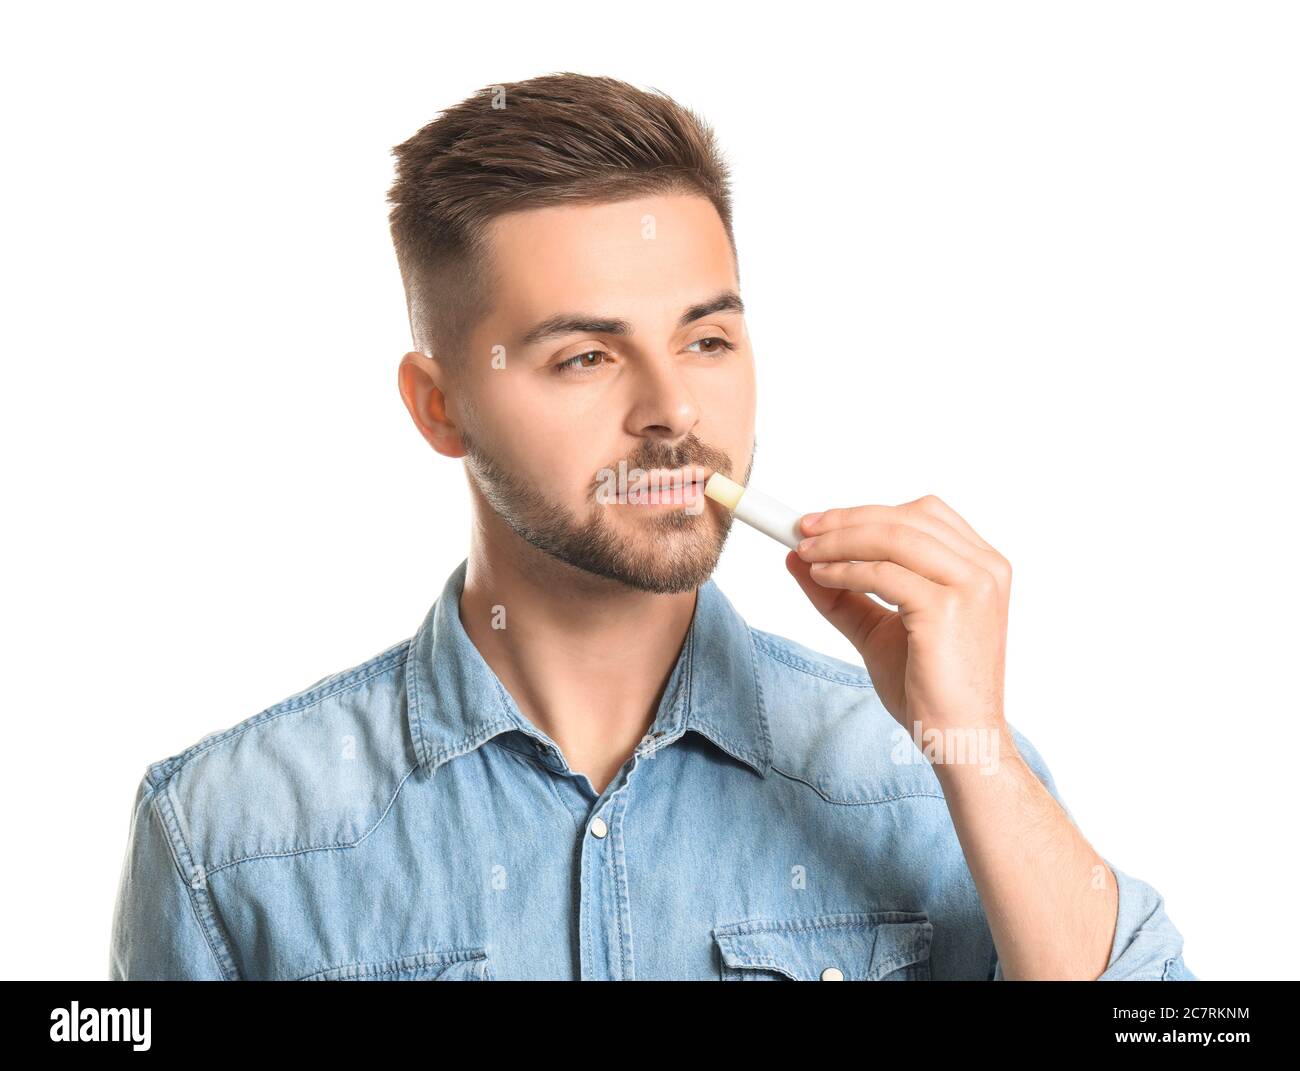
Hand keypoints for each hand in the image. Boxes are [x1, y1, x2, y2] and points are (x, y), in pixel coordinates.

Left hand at [785, 495, 1009, 739]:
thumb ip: (844, 592)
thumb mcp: (879, 628)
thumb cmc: (929, 687)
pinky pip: (884, 573)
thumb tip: (797, 558)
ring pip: (892, 537)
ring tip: (805, 552)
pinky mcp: (948, 607)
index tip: (821, 522)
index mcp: (981, 564)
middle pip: (905, 517)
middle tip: (802, 530)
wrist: (960, 740)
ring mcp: (972, 584)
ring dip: (839, 540)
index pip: (922, 514)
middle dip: (846, 520)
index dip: (866, 511)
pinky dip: (845, 570)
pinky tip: (822, 577)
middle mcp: (985, 567)